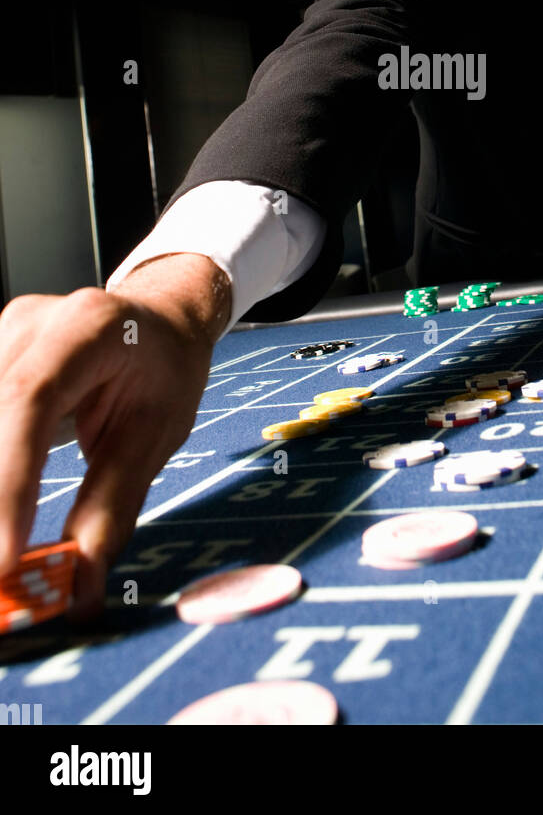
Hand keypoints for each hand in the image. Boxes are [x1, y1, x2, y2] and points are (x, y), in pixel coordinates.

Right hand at [0, 258, 228, 613]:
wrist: (158, 321)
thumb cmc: (164, 371)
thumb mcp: (157, 435)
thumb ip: (113, 506)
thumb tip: (78, 584)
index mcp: (89, 328)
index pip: (31, 400)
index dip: (9, 482)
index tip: (6, 557)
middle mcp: (32, 324)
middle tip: (5, 579)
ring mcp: (1, 336)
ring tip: (8, 560)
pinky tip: (4, 518)